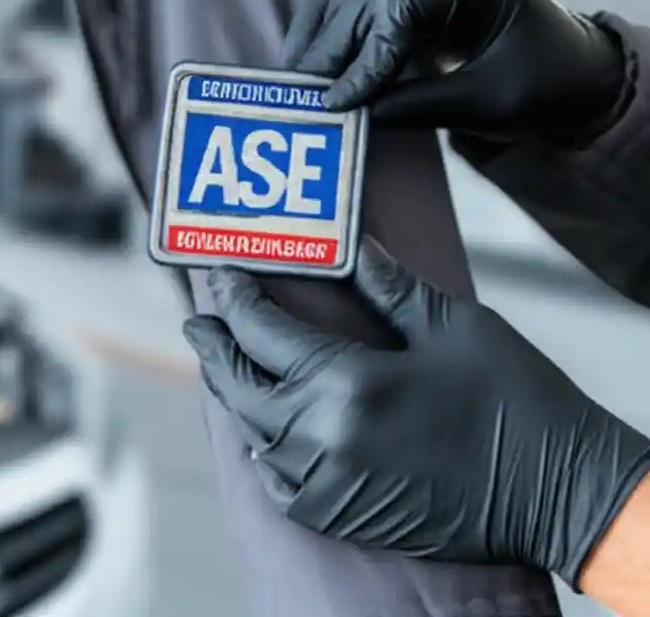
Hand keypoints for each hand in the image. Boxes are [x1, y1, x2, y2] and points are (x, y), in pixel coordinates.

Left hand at [183, 238, 649, 586]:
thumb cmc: (514, 401)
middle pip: (239, 385)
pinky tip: (265, 429)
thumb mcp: (452, 326)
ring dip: (236, 394)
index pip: (261, 330)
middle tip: (199, 319)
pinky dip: (263, 448)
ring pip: (252, 433)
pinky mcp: (338, 514)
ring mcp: (325, 483)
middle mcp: (321, 438)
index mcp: (346, 383)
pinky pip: (277, 479)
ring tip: (228, 363)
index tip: (221, 272)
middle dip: (214, 347)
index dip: (234, 296)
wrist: (558, 492)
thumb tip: (350, 243)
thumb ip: (386, 285)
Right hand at [283, 0, 626, 139]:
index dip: (364, 53)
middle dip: (333, 46)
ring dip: (318, 27)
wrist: (566, 68)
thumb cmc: (541, 85)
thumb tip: (350, 113)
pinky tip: (307, 52)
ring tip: (296, 76)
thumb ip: (417, 106)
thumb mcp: (487, 105)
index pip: (401, 0)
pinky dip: (323, 15)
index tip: (340, 102)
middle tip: (304, 96)